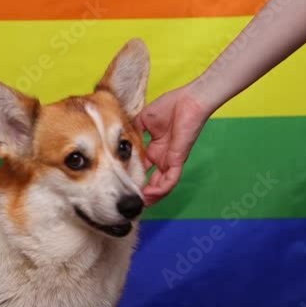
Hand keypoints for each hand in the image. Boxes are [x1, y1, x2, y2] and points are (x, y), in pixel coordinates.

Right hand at [133, 86, 211, 206]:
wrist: (187, 101)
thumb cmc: (169, 106)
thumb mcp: (142, 120)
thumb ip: (131, 132)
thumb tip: (117, 141)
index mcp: (154, 149)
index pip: (142, 168)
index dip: (132, 177)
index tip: (121, 185)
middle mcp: (162, 157)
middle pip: (152, 181)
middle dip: (142, 192)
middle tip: (131, 202)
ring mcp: (170, 160)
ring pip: (162, 185)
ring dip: (151, 196)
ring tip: (140, 205)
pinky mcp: (178, 160)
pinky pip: (170, 180)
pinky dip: (160, 190)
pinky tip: (150, 195)